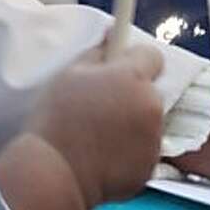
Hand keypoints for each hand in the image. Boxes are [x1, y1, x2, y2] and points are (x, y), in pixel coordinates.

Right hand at [0, 44, 163, 209]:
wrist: (55, 174)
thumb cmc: (57, 119)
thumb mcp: (69, 74)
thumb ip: (98, 52)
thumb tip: (112, 35)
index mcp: (133, 78)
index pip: (153, 55)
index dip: (134, 60)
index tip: (119, 69)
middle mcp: (151, 106)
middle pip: (149, 91)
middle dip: (130, 95)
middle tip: (99, 106)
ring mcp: (154, 140)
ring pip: (147, 122)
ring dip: (131, 124)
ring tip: (97, 135)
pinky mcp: (150, 168)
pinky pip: (143, 151)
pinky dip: (129, 152)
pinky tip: (101, 156)